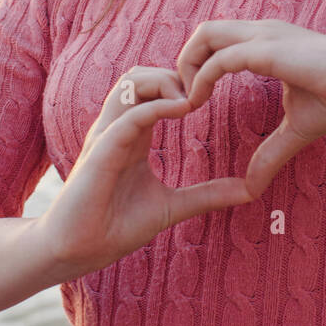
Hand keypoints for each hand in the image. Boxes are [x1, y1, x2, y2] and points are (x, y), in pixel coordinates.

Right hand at [34, 67, 255, 277]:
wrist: (76, 252)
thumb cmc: (114, 227)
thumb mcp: (171, 207)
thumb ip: (206, 194)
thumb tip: (248, 191)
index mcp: (133, 134)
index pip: (153, 87)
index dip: (182, 83)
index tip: (213, 98)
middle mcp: (119, 127)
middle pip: (141, 74)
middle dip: (176, 73)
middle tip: (206, 94)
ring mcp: (108, 136)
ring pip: (131, 82)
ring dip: (165, 82)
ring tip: (194, 101)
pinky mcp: (101, 152)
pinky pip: (128, 116)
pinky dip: (156, 106)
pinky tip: (183, 111)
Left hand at [176, 19, 325, 197]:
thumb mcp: (298, 129)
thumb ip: (271, 153)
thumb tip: (251, 187)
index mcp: (267, 43)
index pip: (217, 40)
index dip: (197, 65)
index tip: (192, 102)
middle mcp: (261, 33)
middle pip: (203, 30)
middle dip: (183, 61)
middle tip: (180, 101)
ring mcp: (264, 38)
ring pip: (204, 33)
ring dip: (186, 65)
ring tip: (186, 102)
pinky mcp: (268, 51)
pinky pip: (220, 59)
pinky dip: (200, 79)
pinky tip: (197, 104)